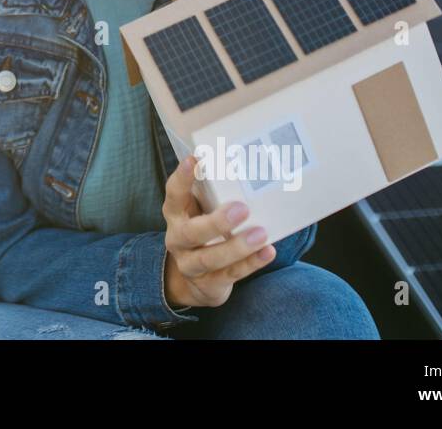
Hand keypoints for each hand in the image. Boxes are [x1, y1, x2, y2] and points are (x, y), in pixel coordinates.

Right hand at [162, 153, 275, 308]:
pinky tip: (267, 252)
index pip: (174, 194)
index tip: (195, 159)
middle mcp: (178, 239)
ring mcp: (190, 264)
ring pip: (209, 258)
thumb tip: (250, 163)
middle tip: (241, 208)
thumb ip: (214, 194)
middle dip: (216, 222)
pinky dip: (250, 263)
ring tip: (260, 234)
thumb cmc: (205, 232)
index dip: (181, 178)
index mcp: (176, 214)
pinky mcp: (208, 283)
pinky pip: (230, 274)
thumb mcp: (202, 212)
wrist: (197, 279)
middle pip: (190, 233)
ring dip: (237, 247)